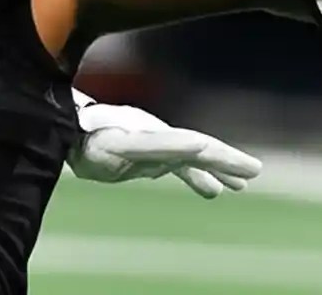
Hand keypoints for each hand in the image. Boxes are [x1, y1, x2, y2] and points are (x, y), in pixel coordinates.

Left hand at [69, 103, 262, 198]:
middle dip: (229, 162)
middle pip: (202, 151)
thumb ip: (161, 146)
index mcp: (163, 136)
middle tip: (255, 173)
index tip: (252, 169)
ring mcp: (155, 146)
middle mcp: (163, 139)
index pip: (202, 148)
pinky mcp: (144, 155)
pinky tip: (204, 188)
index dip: (227, 158)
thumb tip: (198, 145)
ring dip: (214, 171)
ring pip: (192, 160)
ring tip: (236, 187)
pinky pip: (176, 167)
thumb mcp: (125, 147)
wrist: (67, 132)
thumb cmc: (93, 142)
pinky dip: (193, 177)